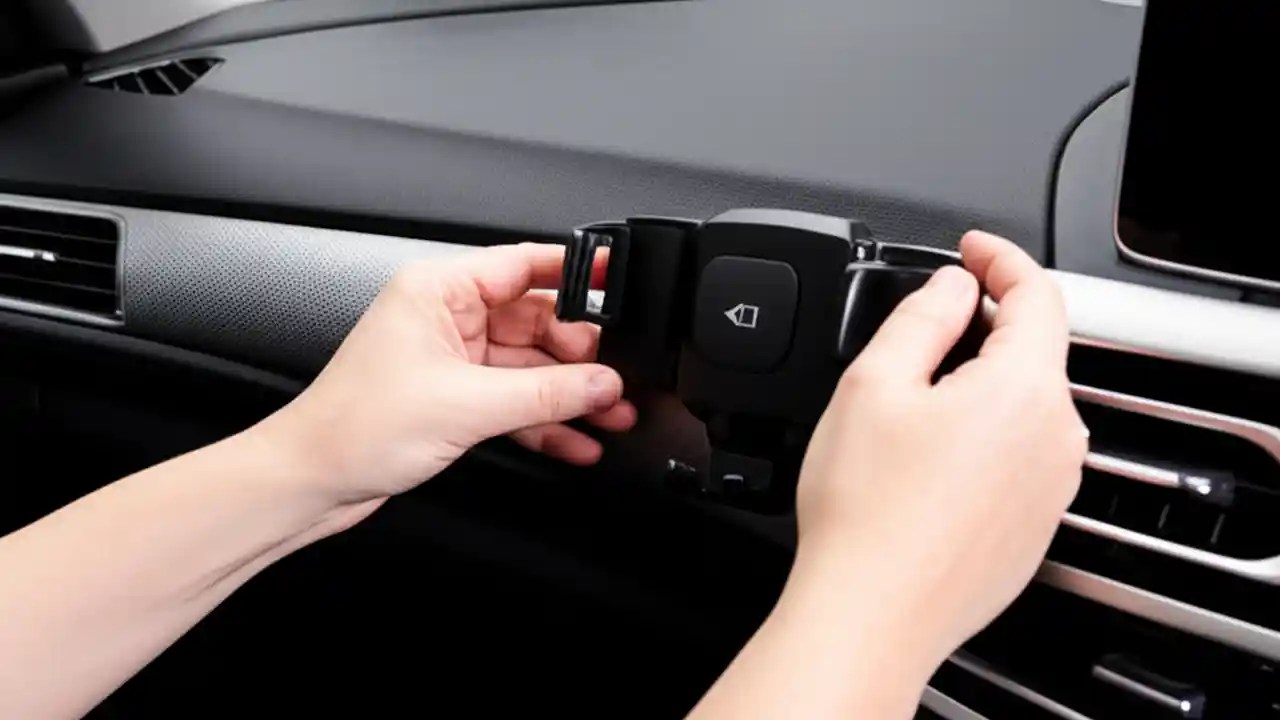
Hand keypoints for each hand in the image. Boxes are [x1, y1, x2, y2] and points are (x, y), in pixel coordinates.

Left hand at [263, 243, 636, 506]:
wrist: (311, 480)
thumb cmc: (353, 427)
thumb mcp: (466, 405)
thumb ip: (545, 394)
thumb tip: (600, 382)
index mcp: (437, 290)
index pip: (523, 264)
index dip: (575, 272)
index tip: (618, 279)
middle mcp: (445, 316)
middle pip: (535, 320)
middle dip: (579, 354)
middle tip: (615, 378)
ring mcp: (451, 358)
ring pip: (529, 366)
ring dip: (569, 394)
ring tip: (610, 413)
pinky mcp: (454, 397)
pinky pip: (514, 400)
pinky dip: (544, 420)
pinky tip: (575, 439)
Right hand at [793, 231, 1085, 677]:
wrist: (872, 614)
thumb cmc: (865, 512)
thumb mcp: (873, 383)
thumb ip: (921, 317)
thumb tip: (951, 287)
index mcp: (1023, 390)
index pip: (1037, 293)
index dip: (1001, 257)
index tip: (972, 248)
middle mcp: (1056, 438)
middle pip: (1036, 350)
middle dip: (987, 323)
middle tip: (926, 323)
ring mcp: (1050, 488)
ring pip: (1026, 405)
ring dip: (983, 382)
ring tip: (914, 400)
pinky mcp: (1033, 525)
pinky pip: (1020, 456)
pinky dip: (985, 436)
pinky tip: (928, 457)